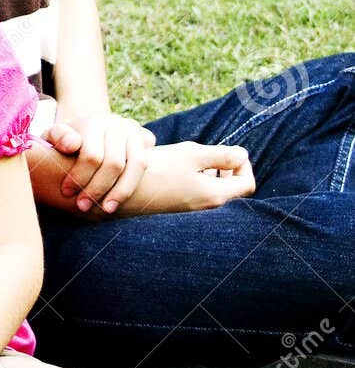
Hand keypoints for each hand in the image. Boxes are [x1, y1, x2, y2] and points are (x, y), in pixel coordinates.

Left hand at [47, 110, 155, 214]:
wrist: (85, 131)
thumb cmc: (65, 140)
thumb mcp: (53, 136)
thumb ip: (58, 137)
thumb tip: (71, 145)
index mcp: (92, 122)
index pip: (91, 156)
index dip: (79, 177)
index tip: (67, 192)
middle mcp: (116, 123)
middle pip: (113, 163)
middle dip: (97, 188)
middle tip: (82, 206)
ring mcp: (132, 130)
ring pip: (136, 164)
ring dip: (120, 191)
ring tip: (106, 209)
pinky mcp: (144, 139)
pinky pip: (144, 166)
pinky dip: (131, 186)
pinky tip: (117, 201)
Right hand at [121, 141, 255, 214]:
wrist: (120, 190)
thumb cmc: (157, 170)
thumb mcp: (191, 155)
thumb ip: (222, 155)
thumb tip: (243, 155)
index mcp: (214, 196)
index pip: (247, 184)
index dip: (244, 166)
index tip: (229, 154)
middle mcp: (207, 210)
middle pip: (233, 192)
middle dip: (228, 171)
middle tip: (215, 158)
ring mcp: (191, 213)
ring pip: (215, 194)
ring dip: (213, 177)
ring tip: (198, 163)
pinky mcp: (177, 212)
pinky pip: (199, 198)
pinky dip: (199, 185)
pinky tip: (181, 172)